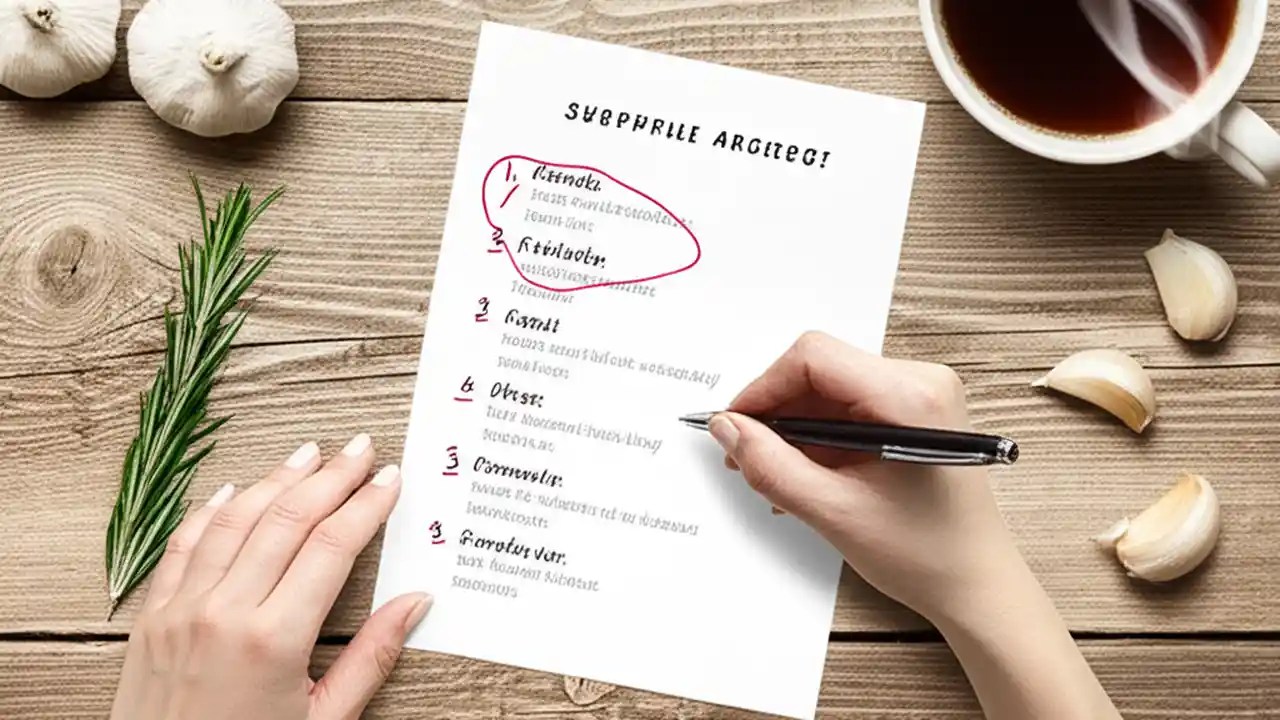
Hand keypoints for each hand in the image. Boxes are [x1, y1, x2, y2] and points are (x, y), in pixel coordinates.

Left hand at [110, 434, 429, 719]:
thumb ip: (372, 658)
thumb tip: (415, 603)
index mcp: (274, 640)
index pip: (333, 546)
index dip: (367, 505)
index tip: (390, 479)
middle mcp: (224, 613)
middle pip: (287, 518)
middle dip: (331, 477)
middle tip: (361, 449)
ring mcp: (182, 610)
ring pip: (235, 519)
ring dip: (276, 479)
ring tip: (309, 453)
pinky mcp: (152, 618)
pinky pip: (182, 545)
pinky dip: (210, 510)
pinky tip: (234, 489)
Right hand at [711, 332, 1020, 622]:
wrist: (976, 584)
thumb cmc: (928, 553)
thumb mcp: (834, 512)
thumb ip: (772, 465)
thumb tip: (729, 429)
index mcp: (912, 397)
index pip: (814, 358)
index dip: (764, 388)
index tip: (736, 424)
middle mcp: (922, 382)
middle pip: (821, 370)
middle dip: (777, 412)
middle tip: (747, 455)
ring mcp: (921, 395)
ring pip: (829, 389)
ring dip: (795, 428)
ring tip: (777, 475)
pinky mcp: (915, 412)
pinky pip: (848, 406)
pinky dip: (818, 437)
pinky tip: (805, 474)